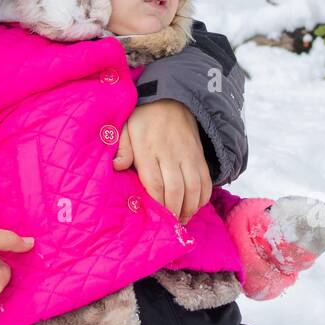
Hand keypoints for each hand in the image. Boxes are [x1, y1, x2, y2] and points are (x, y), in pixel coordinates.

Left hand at [114, 99, 212, 224]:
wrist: (170, 99)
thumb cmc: (143, 118)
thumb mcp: (125, 128)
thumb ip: (122, 148)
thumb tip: (118, 166)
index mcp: (148, 149)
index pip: (155, 182)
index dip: (157, 203)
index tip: (155, 218)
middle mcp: (171, 153)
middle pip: (176, 189)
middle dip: (173, 210)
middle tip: (169, 225)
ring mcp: (188, 155)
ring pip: (194, 187)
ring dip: (189, 208)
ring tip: (182, 220)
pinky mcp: (200, 155)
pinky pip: (206, 180)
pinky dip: (203, 197)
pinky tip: (194, 206)